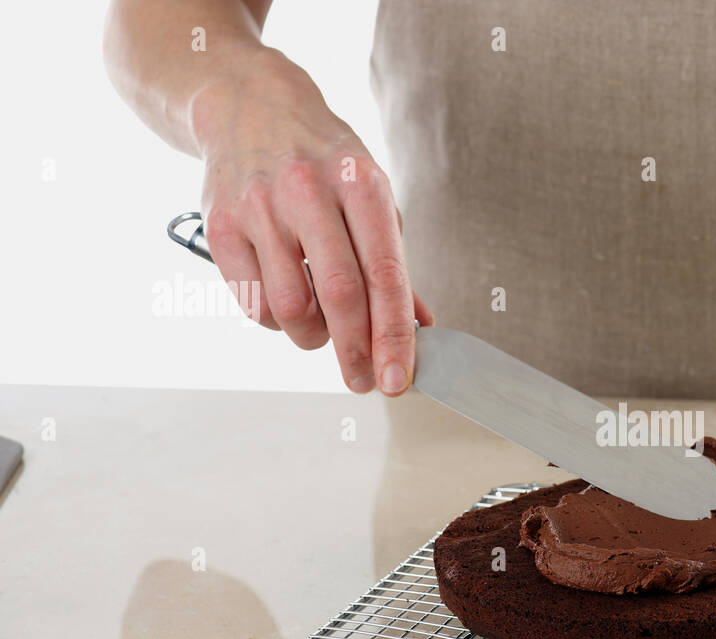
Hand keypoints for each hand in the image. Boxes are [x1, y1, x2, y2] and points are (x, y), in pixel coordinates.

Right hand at [192, 49, 433, 393]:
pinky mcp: (220, 225)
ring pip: (291, 309)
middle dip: (356, 352)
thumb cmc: (324, 161)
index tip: (399, 379)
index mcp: (361, 185)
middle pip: (339, 296)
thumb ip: (394, 265)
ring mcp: (260, 207)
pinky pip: (253, 303)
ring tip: (321, 329)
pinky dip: (276, 321)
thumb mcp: (372, 198)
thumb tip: (420, 330)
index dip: (395, 335)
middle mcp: (309, 192)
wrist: (248, 105)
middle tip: (364, 381)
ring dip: (312, 338)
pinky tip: (287, 302)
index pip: (385, 275)